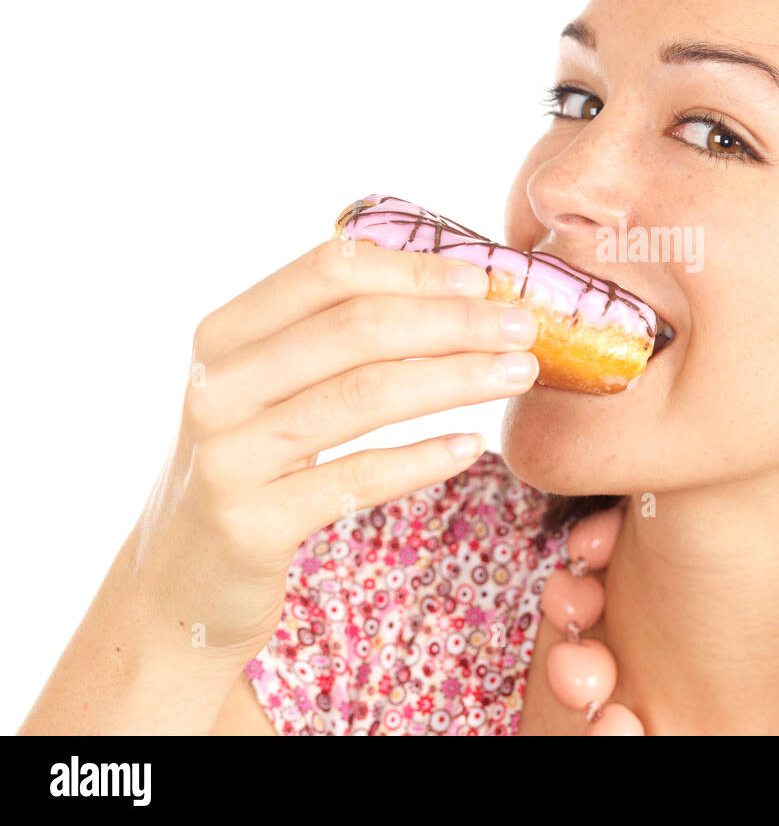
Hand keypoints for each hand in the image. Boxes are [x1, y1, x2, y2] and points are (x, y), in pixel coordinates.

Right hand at [134, 236, 538, 669]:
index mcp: (226, 333)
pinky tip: (472, 447)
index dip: (413, 270)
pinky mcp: (252, 524)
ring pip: (364, 396)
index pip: (329, 273)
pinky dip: (422, 458)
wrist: (183, 579)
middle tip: (523, 328)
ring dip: (455, 378)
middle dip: (453, 323)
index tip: (484, 279)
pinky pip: (356, 478)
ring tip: (518, 374)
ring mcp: (229, 456)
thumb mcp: (269, 388)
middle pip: (357, 329)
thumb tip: (454, 289)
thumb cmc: (253, 464)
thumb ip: (332, 336)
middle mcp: (218, 385)